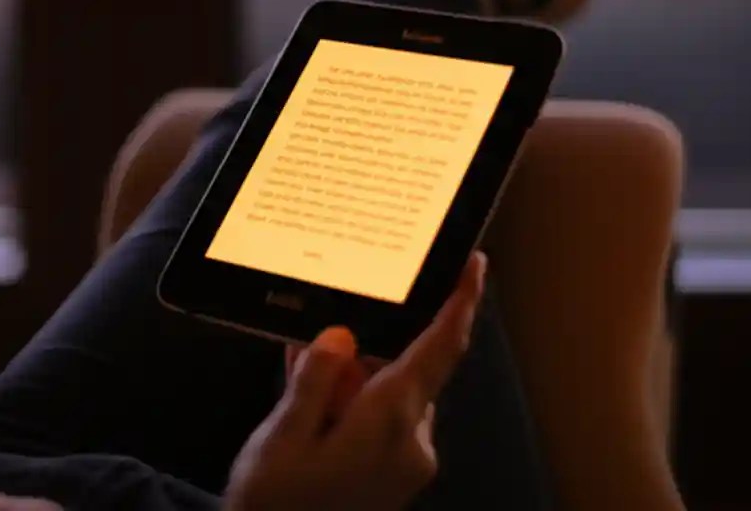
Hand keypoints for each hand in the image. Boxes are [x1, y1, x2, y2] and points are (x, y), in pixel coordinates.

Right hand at [224, 252, 486, 510]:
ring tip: (300, 374)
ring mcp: (406, 463)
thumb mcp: (281, 437)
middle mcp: (410, 440)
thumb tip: (341, 335)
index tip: (475, 264)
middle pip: (409, 368)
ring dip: (355, 378)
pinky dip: (354, 404)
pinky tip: (310, 405)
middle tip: (319, 334)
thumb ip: (314, 380)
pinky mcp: (394, 478)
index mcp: (389, 422)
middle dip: (370, 345)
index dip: (461, 303)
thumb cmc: (275, 505)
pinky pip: (383, 421)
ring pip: (392, 395)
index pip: (439, 349)